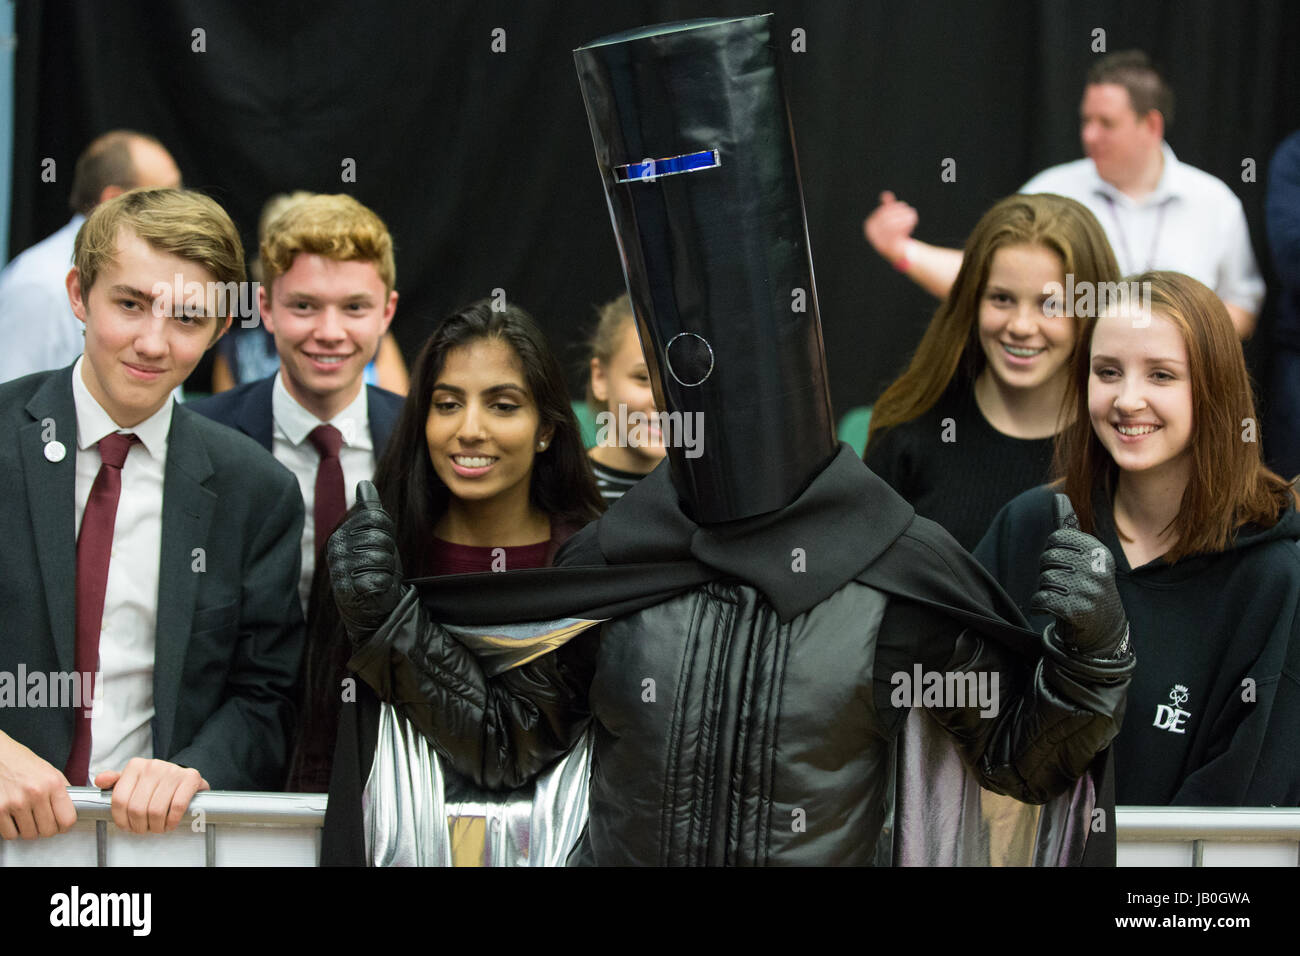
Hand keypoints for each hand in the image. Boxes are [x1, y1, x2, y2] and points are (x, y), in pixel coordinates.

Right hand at [0, 731, 76, 838]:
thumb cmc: (21, 762)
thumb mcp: (49, 771)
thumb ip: (62, 790)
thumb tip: (72, 809)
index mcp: (53, 783)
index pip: (67, 818)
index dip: (65, 826)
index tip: (61, 825)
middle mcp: (36, 793)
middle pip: (48, 830)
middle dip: (46, 829)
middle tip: (42, 821)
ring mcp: (16, 803)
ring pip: (29, 834)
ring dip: (28, 829)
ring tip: (26, 816)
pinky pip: (10, 834)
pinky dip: (12, 830)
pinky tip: (13, 817)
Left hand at [94, 759, 208, 833]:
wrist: (186, 779)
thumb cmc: (156, 784)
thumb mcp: (134, 781)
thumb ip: (116, 783)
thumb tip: (100, 780)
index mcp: (135, 766)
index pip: (119, 800)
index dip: (121, 819)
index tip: (128, 826)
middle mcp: (153, 766)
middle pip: (137, 808)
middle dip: (139, 826)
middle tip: (144, 829)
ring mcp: (173, 771)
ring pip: (156, 810)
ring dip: (156, 826)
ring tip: (157, 827)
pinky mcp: (190, 777)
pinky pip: (177, 807)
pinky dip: (172, 821)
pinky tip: (170, 823)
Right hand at [327, 480, 404, 644]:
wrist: (375, 611)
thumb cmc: (376, 572)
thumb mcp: (376, 539)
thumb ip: (370, 513)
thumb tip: (365, 483)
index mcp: (340, 535)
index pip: (374, 515)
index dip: (386, 532)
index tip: (379, 548)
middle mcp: (334, 549)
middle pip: (379, 533)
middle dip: (387, 551)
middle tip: (379, 567)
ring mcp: (340, 569)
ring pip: (382, 554)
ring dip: (387, 568)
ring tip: (377, 578)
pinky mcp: (349, 588)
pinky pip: (382, 574)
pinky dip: (385, 583)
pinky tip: (375, 590)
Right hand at [862, 190, 918, 262]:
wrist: (896, 251)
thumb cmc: (892, 232)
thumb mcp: (889, 218)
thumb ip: (887, 206)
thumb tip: (886, 194)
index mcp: (869, 225)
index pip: (883, 212)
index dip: (894, 207)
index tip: (904, 206)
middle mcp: (871, 234)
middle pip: (889, 218)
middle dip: (901, 213)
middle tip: (911, 211)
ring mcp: (879, 241)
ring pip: (895, 224)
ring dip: (906, 218)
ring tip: (912, 217)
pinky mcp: (890, 247)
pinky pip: (900, 233)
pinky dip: (907, 227)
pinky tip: (912, 224)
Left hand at [1029, 494, 1129, 657]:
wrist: (1103, 630)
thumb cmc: (1086, 587)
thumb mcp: (1084, 556)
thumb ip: (1069, 528)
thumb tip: (1059, 497)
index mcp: (1098, 550)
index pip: (1058, 537)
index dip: (1054, 552)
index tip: (1067, 565)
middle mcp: (1098, 568)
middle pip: (1048, 558)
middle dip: (1048, 572)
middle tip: (1064, 585)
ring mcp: (1090, 589)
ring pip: (1044, 579)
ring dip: (1045, 590)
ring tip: (1063, 597)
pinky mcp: (1078, 610)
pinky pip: (1042, 599)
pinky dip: (1040, 605)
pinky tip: (1052, 609)